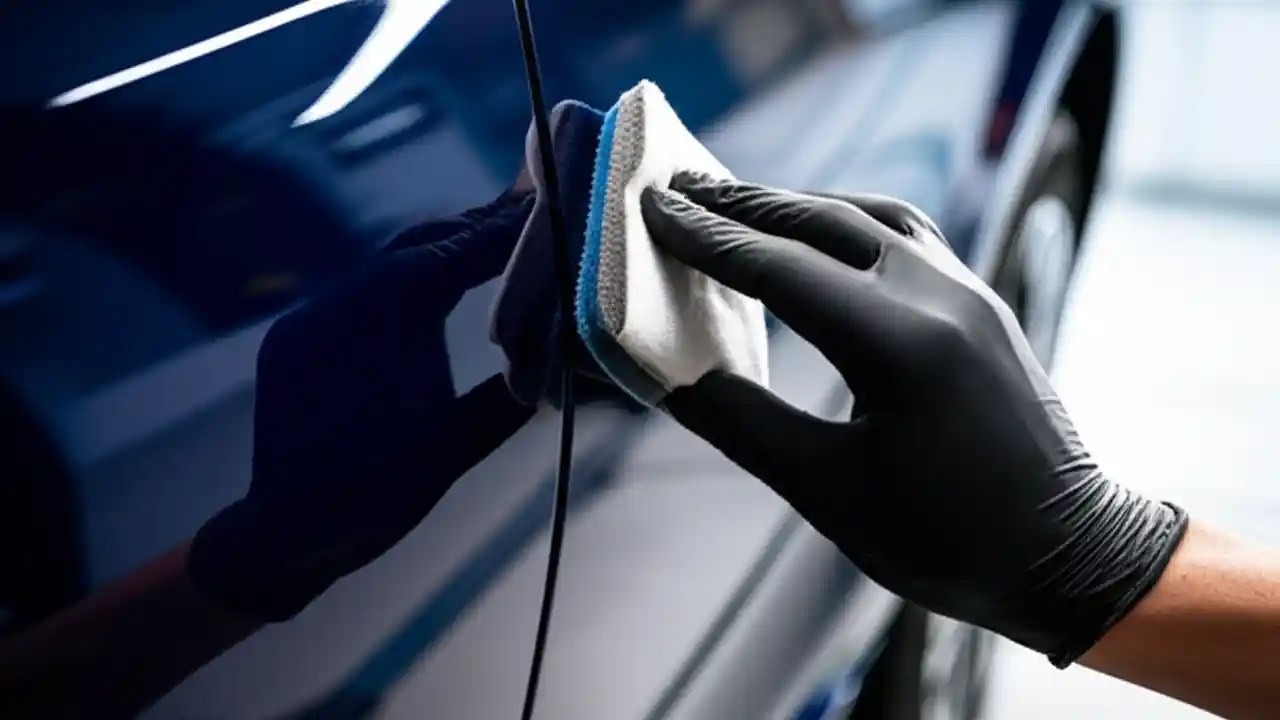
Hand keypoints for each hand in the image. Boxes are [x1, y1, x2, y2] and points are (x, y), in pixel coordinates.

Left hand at [189, 196, 535, 620]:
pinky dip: (394, 290)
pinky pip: (351, 298)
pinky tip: (420, 302)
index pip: (456, 252)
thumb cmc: (381, 493)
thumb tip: (554, 362)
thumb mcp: (458, 446)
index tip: (542, 209)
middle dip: (469, 230)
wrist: (286, 530)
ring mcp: (310, 318)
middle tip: (519, 215)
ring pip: (381, 270)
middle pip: (417, 247)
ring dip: (432, 260)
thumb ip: (508, 397)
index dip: (501, 231)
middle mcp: (342, 302)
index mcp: (388, 317)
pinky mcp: (291, 339)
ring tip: (479, 252)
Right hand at [641, 174, 1186, 665]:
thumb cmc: (946, 539)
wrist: (1071, 555)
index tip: (654, 211)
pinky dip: (848, 221)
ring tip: (738, 203)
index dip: (708, 241)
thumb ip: (741, 424)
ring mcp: (970, 292)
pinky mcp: (984, 303)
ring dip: (798, 205)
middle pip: (823, 222)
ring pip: (870, 216)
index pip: (782, 269)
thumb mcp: (827, 493)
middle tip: (680, 189)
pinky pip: (907, 235)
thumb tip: (671, 376)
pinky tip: (819, 233)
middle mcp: (940, 296)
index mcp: (901, 344)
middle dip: (744, 204)